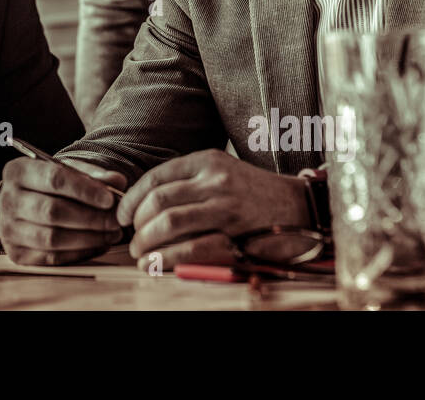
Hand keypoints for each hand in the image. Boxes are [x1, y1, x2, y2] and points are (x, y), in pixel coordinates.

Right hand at [0, 157, 126, 264]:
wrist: (27, 203)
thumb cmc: (51, 185)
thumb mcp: (69, 171)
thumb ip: (93, 175)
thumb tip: (116, 183)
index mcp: (17, 171)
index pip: (54, 179)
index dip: (84, 190)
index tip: (110, 199)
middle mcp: (6, 200)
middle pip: (52, 211)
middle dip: (90, 217)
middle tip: (115, 220)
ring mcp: (8, 229)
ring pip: (52, 238)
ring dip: (88, 237)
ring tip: (111, 233)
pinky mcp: (16, 253)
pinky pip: (52, 258)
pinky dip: (80, 252)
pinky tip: (98, 244)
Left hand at [118, 149, 308, 270]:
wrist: (301, 207)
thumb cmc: (254, 194)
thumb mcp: (221, 174)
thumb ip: (188, 183)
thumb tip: (144, 204)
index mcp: (206, 160)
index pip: (155, 178)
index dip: (131, 200)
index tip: (123, 216)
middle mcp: (213, 178)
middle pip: (157, 201)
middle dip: (136, 224)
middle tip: (131, 239)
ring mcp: (225, 204)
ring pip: (169, 222)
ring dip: (146, 242)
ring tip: (140, 254)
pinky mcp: (236, 231)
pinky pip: (191, 246)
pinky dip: (167, 257)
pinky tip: (156, 263)